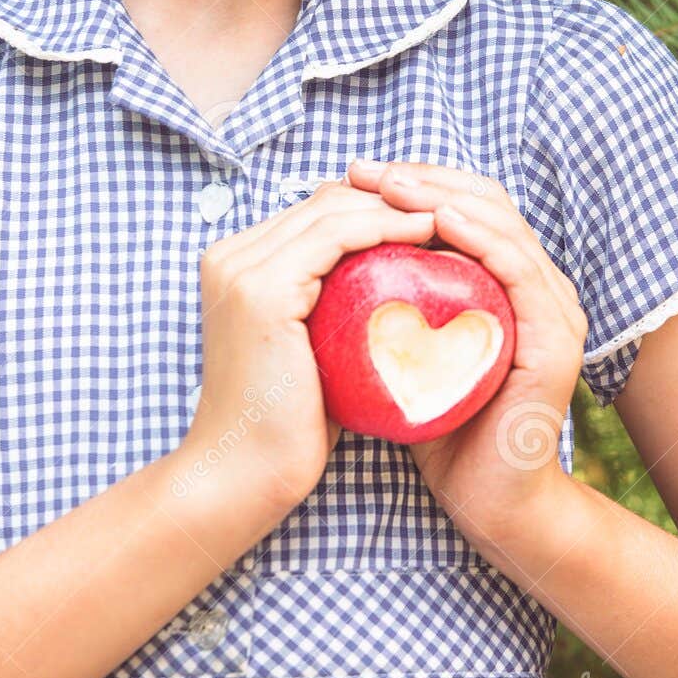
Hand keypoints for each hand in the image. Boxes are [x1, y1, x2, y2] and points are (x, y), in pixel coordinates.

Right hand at [178, 180, 437, 538]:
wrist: (243, 478)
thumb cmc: (286, 427)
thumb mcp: (312, 350)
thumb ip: (333, 309)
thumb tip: (390, 289)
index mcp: (235, 264)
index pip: (316, 213)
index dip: (376, 208)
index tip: (431, 219)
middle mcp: (230, 256)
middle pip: (323, 202)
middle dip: (391, 198)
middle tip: (448, 210)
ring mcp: (242, 270)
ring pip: (332, 210)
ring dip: (395, 206)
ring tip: (448, 217)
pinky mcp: (262, 291)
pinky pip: (336, 237)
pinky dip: (386, 227)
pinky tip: (427, 234)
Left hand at [345, 158, 586, 570]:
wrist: (487, 504)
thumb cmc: (438, 428)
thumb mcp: (404, 348)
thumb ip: (388, 301)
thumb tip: (323, 255)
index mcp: (506, 281)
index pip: (464, 205)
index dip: (413, 183)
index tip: (355, 176)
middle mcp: (538, 285)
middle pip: (484, 201)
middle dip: (421, 178)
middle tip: (365, 171)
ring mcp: (554, 308)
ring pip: (501, 224)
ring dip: (442, 197)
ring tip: (391, 186)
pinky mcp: (557, 337)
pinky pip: (517, 270)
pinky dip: (478, 239)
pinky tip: (436, 224)